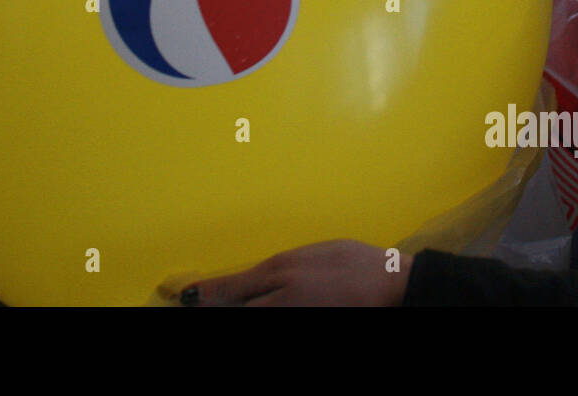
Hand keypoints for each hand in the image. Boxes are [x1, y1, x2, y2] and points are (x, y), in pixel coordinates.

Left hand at [179, 240, 412, 306]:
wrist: (390, 282)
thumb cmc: (356, 262)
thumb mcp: (314, 253)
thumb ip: (286, 267)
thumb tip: (266, 275)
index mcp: (282, 268)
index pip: (234, 285)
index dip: (208, 293)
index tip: (187, 297)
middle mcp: (283, 292)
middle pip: (241, 309)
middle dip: (223, 309)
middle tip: (204, 307)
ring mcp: (297, 312)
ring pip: (258, 316)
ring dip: (245, 312)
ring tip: (233, 309)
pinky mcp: (310, 322)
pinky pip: (281, 323)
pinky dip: (269, 316)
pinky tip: (270, 310)